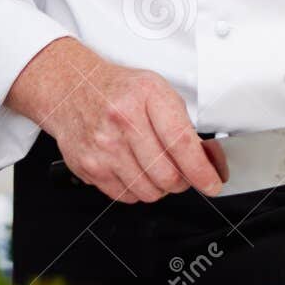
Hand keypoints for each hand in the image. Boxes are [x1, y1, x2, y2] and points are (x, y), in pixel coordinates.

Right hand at [6, 37, 223, 201]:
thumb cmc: (118, 90)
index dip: (201, 170)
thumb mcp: (156, 90)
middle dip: (182, 180)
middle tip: (181, 171)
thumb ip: (182, 124)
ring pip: (149, 191)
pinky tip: (133, 168)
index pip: (181, 143)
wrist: (72, 88)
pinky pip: (125, 196)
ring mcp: (103, 146)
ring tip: (153, 166)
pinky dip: (136, 189)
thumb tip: (206, 160)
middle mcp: (123, 120)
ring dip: (159, 187)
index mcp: (147, 96)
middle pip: (167, 175)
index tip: (212, 183)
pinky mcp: (89, 166)